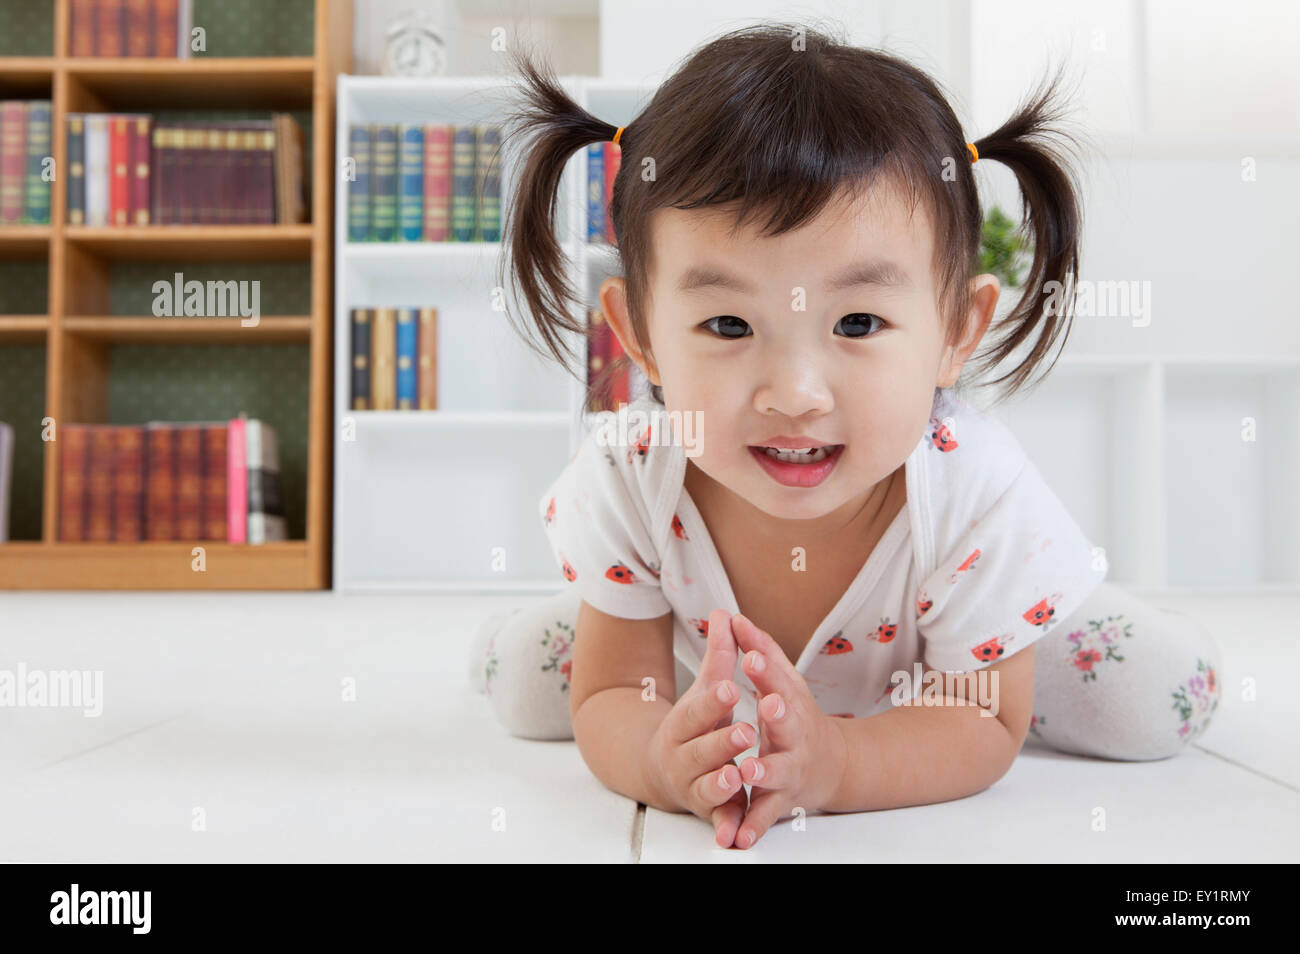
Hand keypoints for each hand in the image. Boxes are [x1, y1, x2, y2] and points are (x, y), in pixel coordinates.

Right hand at [645, 609, 754, 847]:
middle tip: (744, 730)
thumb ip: (718, 656)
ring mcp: (694, 787)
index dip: (711, 700)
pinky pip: (718, 821)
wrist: (661, 772)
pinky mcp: (709, 812)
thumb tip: (724, 611)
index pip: (696, 709)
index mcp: (682, 725)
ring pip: (707, 788)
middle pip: (701, 750)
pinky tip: (734, 836)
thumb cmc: (693, 725)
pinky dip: (726, 829)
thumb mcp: (704, 691)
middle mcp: (682, 758)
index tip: (729, 687)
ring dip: (721, 783)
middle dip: (721, 741)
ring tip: (737, 774)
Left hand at [726, 612, 846, 849]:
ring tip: (747, 770)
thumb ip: (759, 650)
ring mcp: (790, 771)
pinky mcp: (782, 802)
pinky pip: (766, 817)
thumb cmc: (797, 717)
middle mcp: (795, 738)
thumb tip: (734, 617)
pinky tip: (739, 839)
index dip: (766, 668)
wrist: (832, 765)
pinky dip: (753, 828)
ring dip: (765, 772)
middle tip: (766, 706)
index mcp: (791, 705)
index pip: (779, 681)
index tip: (751, 653)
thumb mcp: (783, 680)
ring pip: (778, 773)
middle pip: (787, 725)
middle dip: (778, 715)